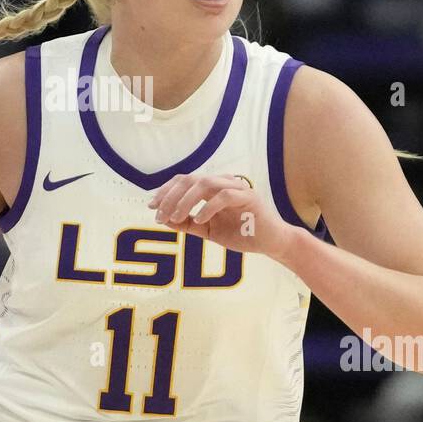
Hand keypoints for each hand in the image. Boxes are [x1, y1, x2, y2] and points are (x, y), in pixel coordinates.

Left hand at [147, 173, 296, 257]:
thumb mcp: (207, 230)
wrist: (270, 243)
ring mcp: (237, 187)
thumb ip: (186, 223)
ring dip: (186, 200)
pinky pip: (224, 196)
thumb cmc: (240, 234)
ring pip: (205, 183)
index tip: (152, 207)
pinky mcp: (249, 197)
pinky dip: (208, 207)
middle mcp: (223, 182)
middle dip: (171, 196)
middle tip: (160, 214)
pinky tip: (199, 220)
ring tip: (175, 218)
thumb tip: (163, 219)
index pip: (184, 180)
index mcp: (212, 187)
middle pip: (191, 179)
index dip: (166, 191)